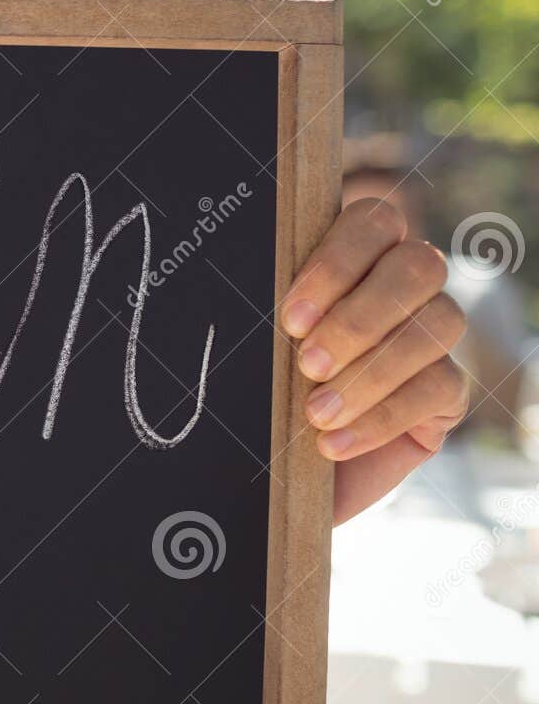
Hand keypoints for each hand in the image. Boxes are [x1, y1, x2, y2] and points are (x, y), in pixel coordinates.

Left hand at [281, 198, 469, 524]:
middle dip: (360, 318)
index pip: (372, 221)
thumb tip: (270, 307)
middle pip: (418, 266)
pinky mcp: (448, 391)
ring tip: (316, 413)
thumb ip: (272, 322)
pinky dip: (382, 417)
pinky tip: (333, 444)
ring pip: (439, 323)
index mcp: (353, 258)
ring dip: (373, 371)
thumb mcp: (257, 358)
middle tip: (308, 364)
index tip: (290, 319)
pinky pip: (440, 387)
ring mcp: (433, 336)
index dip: (338, 264)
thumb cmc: (258, 405)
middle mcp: (403, 287)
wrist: (275, 482)